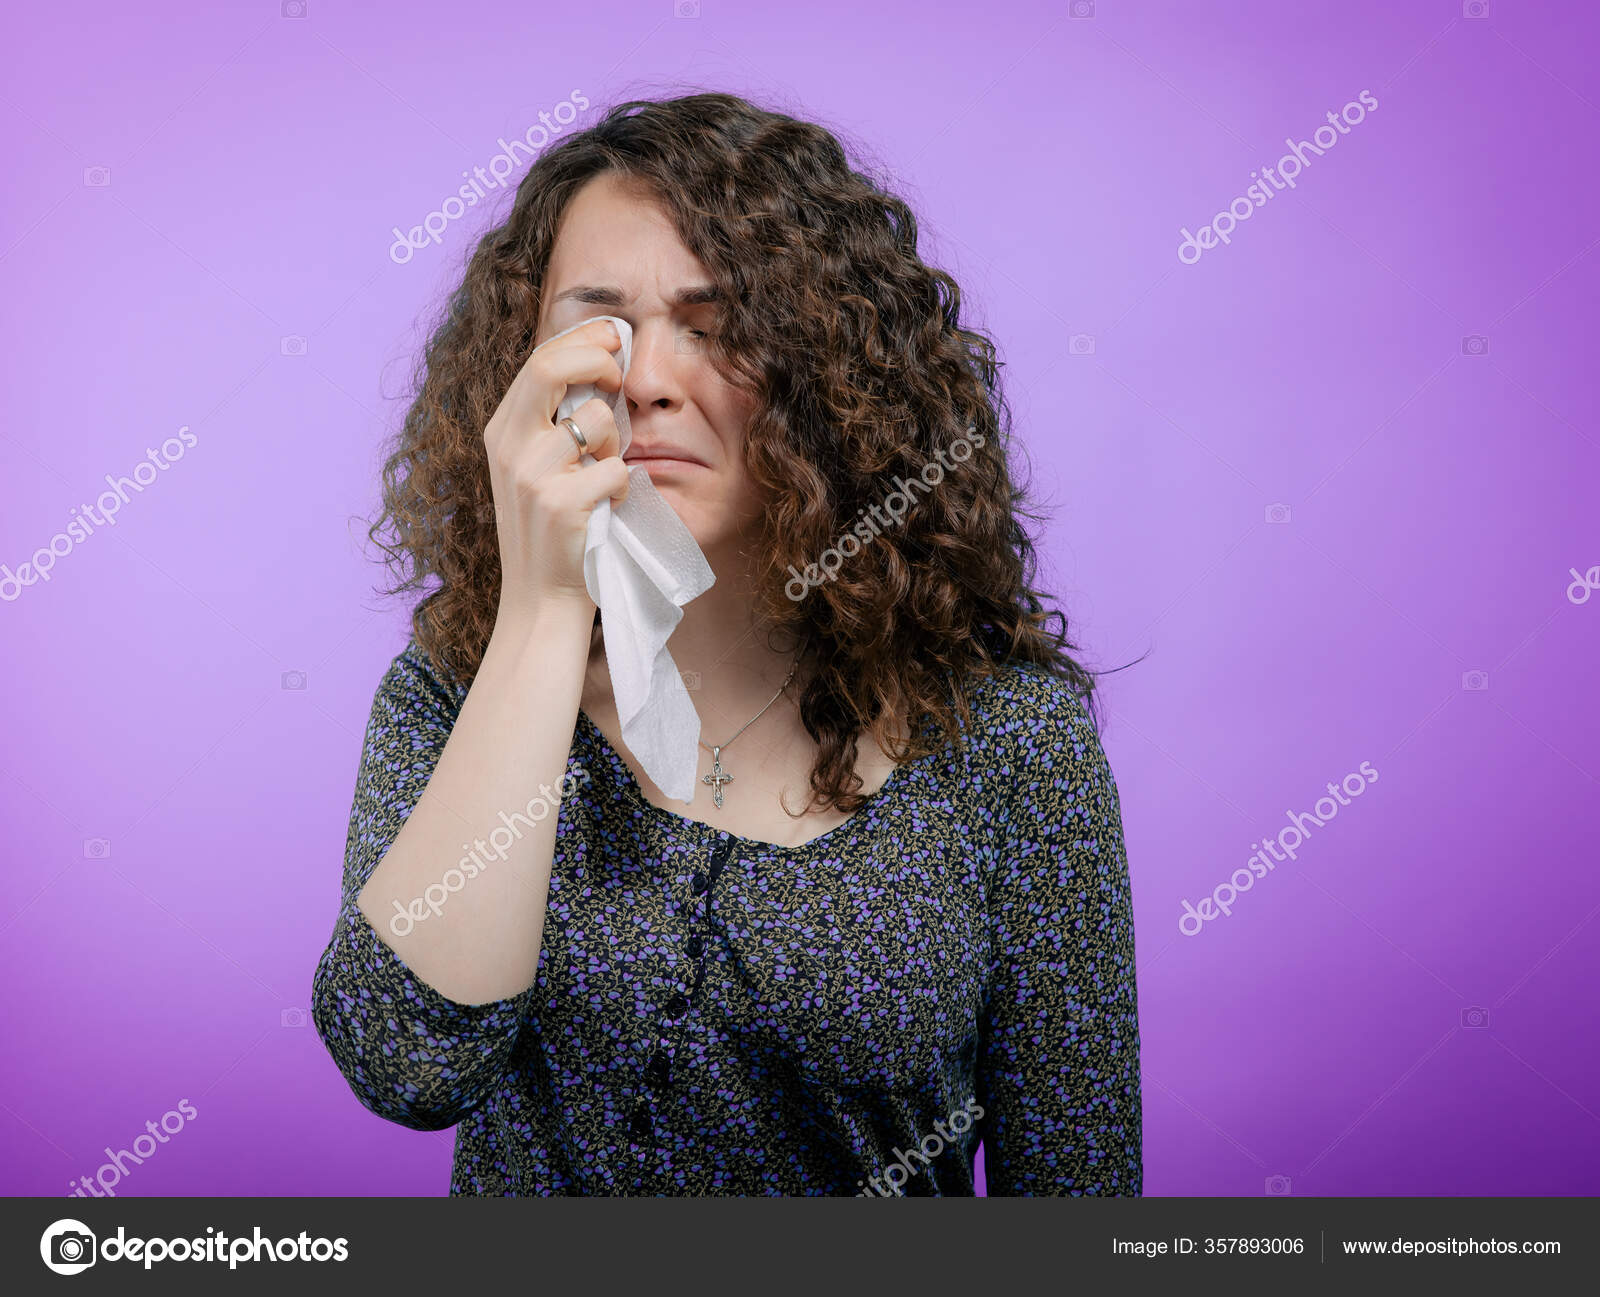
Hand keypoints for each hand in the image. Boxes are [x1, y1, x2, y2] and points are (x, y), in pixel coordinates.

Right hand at [481, 317, 629, 624]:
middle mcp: (510, 445)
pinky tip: (607, 507)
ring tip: (602, 475)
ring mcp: (532, 474)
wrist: (540, 598)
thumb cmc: (550, 529)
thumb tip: (602, 363)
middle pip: (552, 365)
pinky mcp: (560, 504)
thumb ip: (554, 420)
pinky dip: (623, 487)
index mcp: (503, 430)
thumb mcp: (536, 466)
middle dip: (597, 359)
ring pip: (598, 420)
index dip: (582, 337)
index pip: (539, 358)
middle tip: (619, 378)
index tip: (614, 335)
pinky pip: (616, 470)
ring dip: (615, 445)